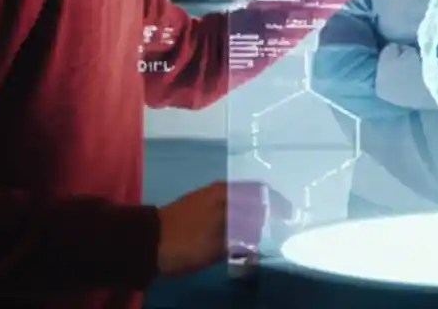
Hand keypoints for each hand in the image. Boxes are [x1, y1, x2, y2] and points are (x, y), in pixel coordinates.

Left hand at [156, 181, 294, 275]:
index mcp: (226, 192)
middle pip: (252, 198)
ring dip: (252, 220)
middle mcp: (219, 191)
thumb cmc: (187, 241)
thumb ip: (244, 234)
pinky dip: (238, 225)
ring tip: (263, 237)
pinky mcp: (199, 215)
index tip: (290, 217)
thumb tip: (264, 232)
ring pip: (239, 208)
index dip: (278, 204)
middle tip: (279, 229)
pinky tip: (241, 239)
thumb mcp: (220, 241)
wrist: (146, 246)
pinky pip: (228, 216)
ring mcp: (207, 202)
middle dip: (267, 212)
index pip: (262, 191)